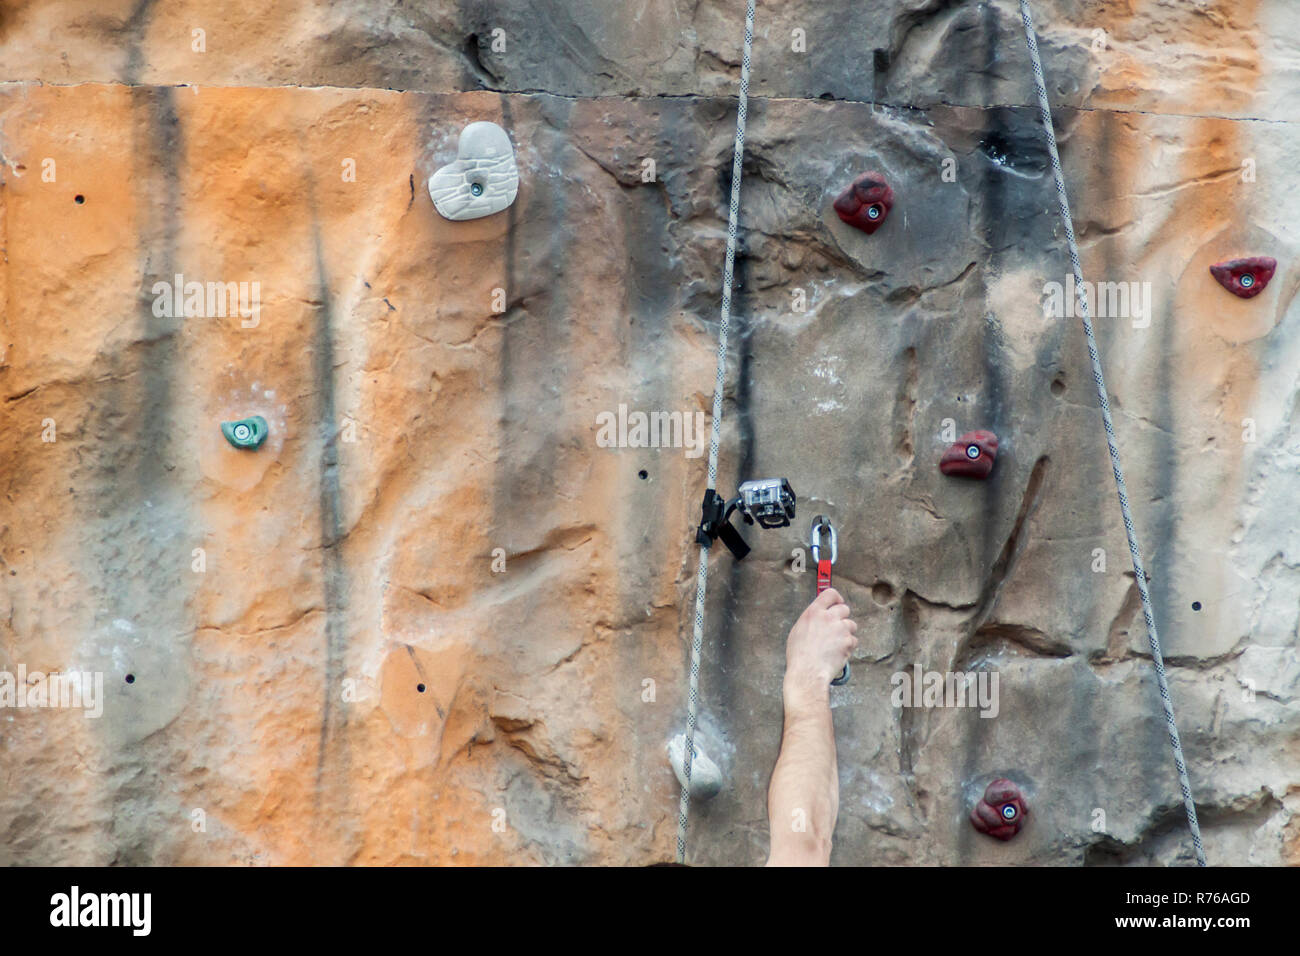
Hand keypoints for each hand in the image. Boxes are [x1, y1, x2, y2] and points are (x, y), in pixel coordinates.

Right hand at [784, 588, 857, 708]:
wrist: (808, 672)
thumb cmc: (799, 655)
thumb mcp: (798, 630)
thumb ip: (811, 619)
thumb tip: (819, 615)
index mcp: (814, 612)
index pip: (830, 594)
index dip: (836, 598)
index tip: (837, 603)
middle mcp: (828, 617)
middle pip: (844, 608)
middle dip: (842, 617)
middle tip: (836, 628)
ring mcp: (840, 629)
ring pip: (851, 625)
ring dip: (846, 632)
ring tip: (835, 644)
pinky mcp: (848, 641)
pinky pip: (853, 640)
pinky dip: (848, 646)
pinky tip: (838, 653)